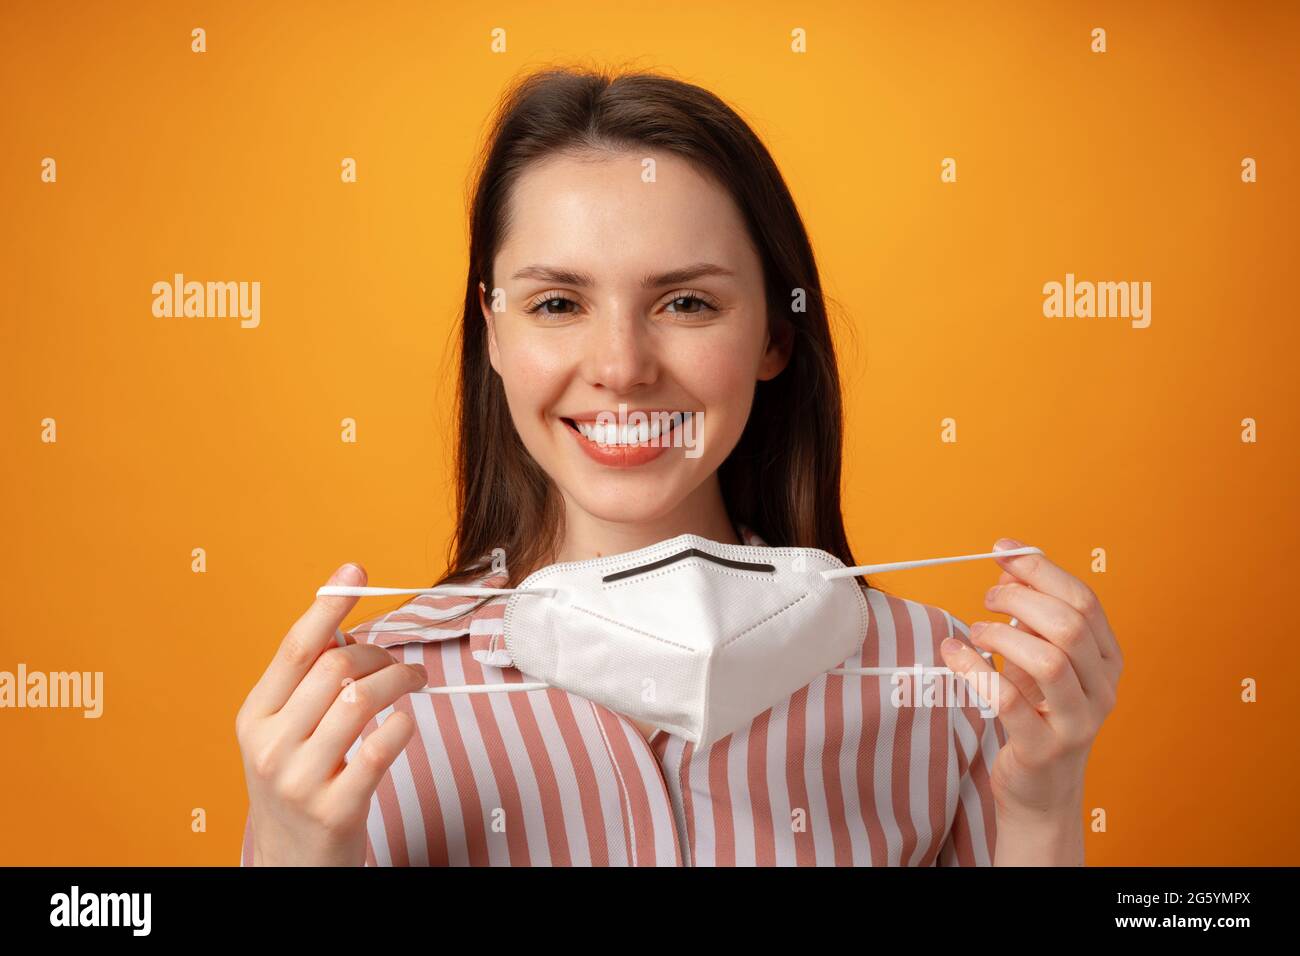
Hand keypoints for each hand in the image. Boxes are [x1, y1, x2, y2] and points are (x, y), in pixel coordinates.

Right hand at [235, 563, 427, 865]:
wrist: (290, 865)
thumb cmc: (296, 784)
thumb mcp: (283, 734)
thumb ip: (305, 685)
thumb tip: (345, 630)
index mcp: (254, 716)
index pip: (294, 648)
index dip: (328, 606)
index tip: (355, 573)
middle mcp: (270, 746)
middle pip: (334, 669)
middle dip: (379, 653)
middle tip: (402, 661)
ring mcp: (299, 780)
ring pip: (358, 701)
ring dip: (398, 680)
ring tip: (414, 681)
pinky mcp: (334, 809)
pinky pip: (378, 749)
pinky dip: (401, 725)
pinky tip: (406, 721)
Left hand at [939, 538, 1122, 822]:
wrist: (1040, 791)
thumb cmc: (1037, 715)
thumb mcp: (1041, 662)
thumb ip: (1032, 616)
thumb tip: (1007, 560)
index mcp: (1107, 660)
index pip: (1085, 600)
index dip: (1041, 569)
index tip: (1003, 551)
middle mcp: (1101, 690)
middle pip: (1069, 625)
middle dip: (1021, 598)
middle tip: (988, 598)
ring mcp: (1077, 722)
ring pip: (1048, 660)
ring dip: (1002, 634)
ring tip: (976, 632)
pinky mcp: (1043, 748)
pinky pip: (1008, 700)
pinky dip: (974, 669)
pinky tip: (953, 654)